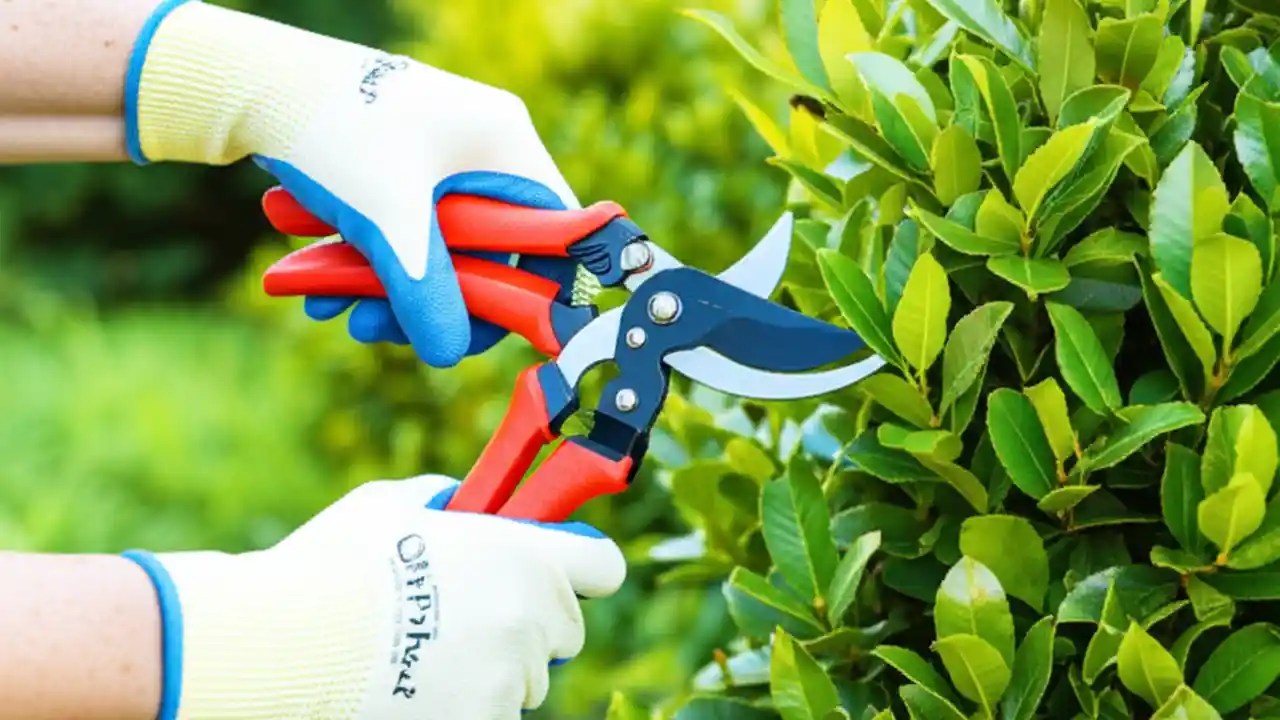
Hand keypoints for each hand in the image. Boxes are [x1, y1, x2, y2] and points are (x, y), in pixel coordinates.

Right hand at [123, 475, 625, 719]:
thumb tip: (466, 503)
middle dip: (529, 623)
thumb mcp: (395, 505)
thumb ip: (450, 501)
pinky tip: (417, 684)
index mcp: (524, 557)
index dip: (582, 567)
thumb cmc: (338, 564)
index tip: (562, 569)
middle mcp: (530, 618)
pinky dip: (466, 703)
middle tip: (471, 616)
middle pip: (564, 630)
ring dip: (494, 668)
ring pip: (525, 679)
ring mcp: (509, 678)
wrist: (288, 641)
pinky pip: (494, 713)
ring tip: (426, 653)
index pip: (603, 567)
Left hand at [125, 1, 576, 365]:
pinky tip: (318, 289)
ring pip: (436, 248)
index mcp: (505, 147)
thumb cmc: (334, 129)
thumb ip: (425, 292)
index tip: (486, 325)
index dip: (533, 286)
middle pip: (487, 250)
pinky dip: (367, 261)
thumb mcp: (387, 220)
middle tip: (386, 330)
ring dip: (389, 289)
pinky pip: (400, 229)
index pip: (555, 231)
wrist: (252, 81)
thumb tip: (448, 354)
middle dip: (433, 299)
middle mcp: (482, 149)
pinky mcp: (399, 165)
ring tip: (338, 312)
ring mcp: (439, 156)